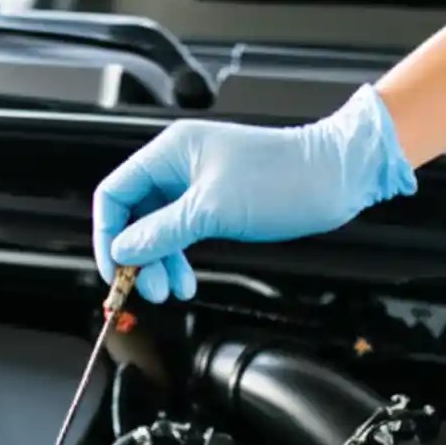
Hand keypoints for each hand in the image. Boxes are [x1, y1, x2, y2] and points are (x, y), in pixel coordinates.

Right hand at [92, 84, 415, 301]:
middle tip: (148, 290)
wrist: (337, 177)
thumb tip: (123, 250)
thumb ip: (161, 231)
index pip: (115, 194)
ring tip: (172, 292)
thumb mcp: (212, 209)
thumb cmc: (283, 177)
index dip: (108, 234)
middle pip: (135, 217)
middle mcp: (177, 167)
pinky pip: (182, 235)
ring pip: (159, 232)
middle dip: (138, 257)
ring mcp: (196, 187)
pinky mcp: (215, 205)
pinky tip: (187, 282)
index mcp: (169, 152)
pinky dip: (181, 260)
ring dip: (161, 264)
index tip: (114, 269)